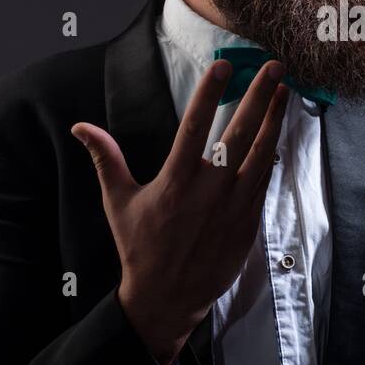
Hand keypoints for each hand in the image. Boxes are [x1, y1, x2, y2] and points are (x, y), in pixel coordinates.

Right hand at [70, 58, 287, 364]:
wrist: (168, 298)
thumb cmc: (140, 248)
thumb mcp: (118, 203)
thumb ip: (106, 159)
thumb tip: (80, 126)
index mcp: (175, 182)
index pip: (195, 127)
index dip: (209, 93)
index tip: (223, 66)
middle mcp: (209, 191)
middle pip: (239, 134)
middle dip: (258, 96)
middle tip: (272, 67)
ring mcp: (234, 206)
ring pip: (261, 154)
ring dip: (274, 120)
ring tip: (284, 91)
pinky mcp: (249, 221)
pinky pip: (265, 180)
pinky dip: (273, 153)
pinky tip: (278, 131)